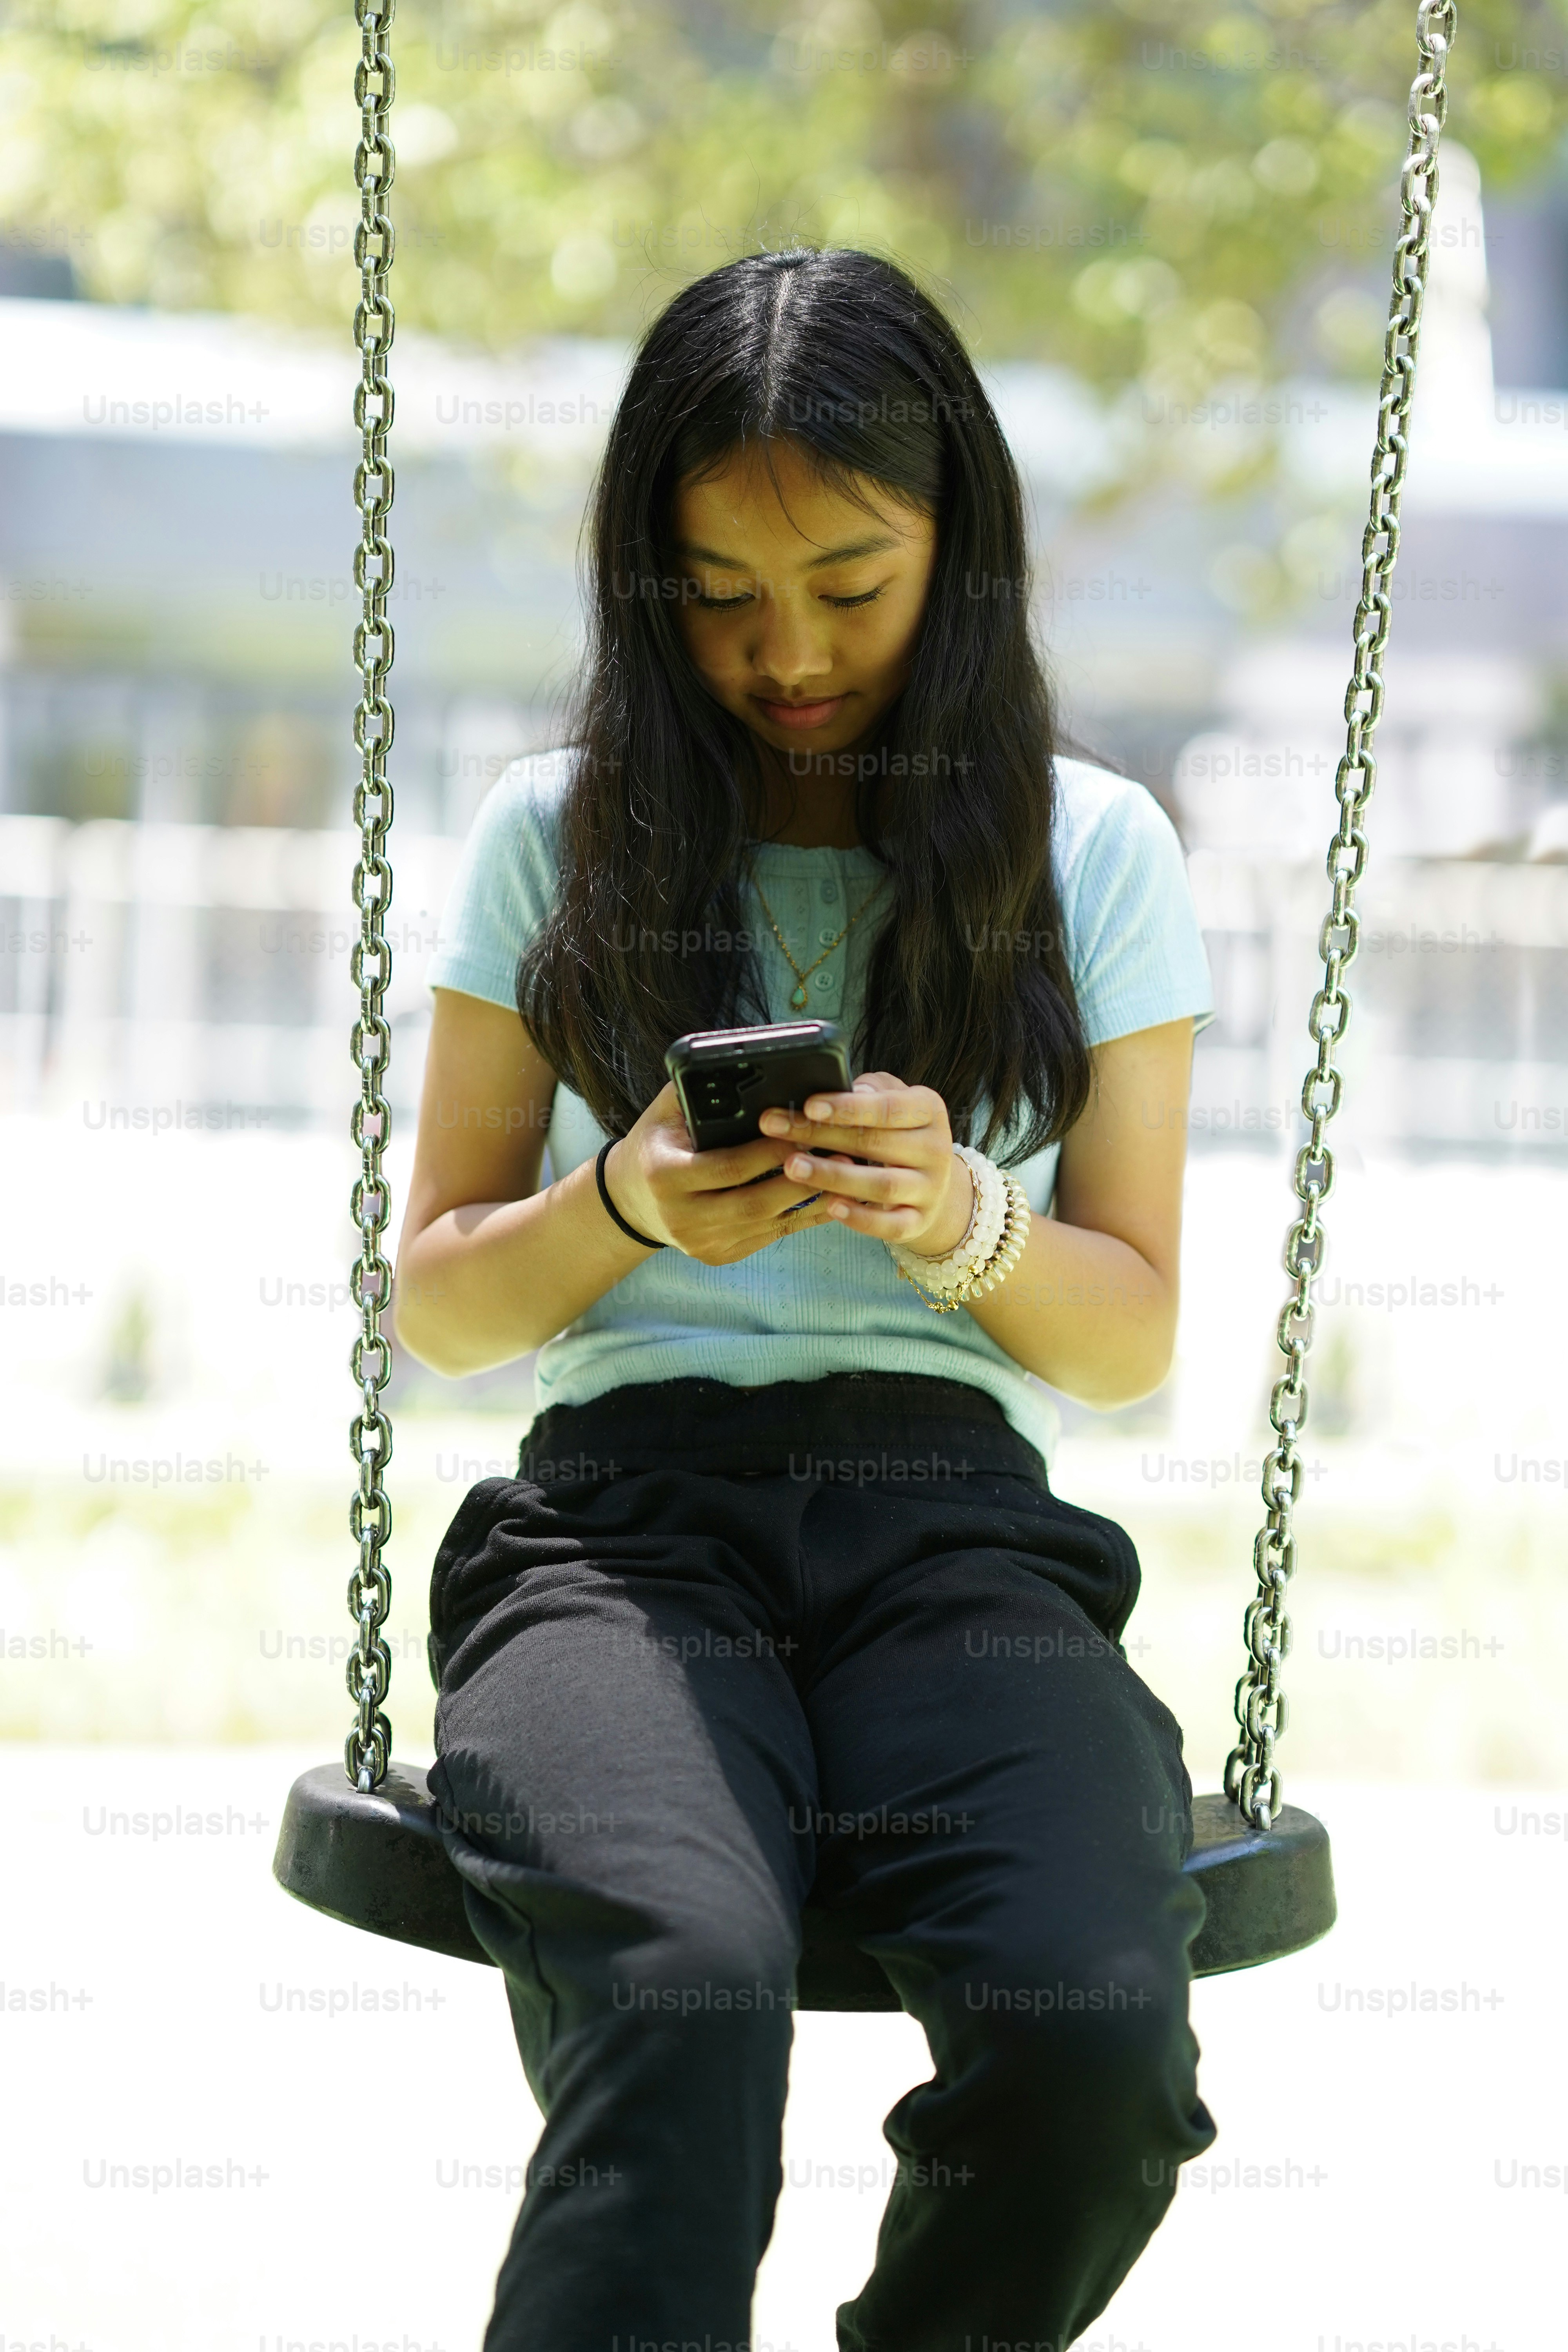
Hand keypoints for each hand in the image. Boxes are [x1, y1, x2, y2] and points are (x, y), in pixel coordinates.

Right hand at [601, 1080, 837, 1264]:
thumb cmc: (657, 1142)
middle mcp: (680, 1217)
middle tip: (840, 1156)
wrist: (631, 1199)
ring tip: (845, 1176)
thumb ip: (699, 1092)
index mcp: (664, 1176)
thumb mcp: (666, 1112)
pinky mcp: (719, 1256)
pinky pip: (769, 1237)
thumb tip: (748, 1066)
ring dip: (811, 1201)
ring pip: (767, 1224)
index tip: (805, 1133)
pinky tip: (828, 1198)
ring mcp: (700, 1243)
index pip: (727, 1167)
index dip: (769, 1153)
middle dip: (801, 1179)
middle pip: (753, 1203)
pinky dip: (801, 1218)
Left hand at [757, 1072, 973, 1255]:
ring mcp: (930, 1189)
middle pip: (875, 1143)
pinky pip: (889, 1225)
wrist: (933, 1181)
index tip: (808, 1105)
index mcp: (929, 1110)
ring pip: (881, 1185)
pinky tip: (830, 1207)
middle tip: (776, 1129)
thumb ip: (869, 1091)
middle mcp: (936, 1149)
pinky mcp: (919, 1222)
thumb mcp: (892, 1100)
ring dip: (833, 1176)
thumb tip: (838, 1087)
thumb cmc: (898, 1131)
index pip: (888, 1107)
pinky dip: (860, 1219)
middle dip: (822, 1135)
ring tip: (792, 1167)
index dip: (847, 1107)